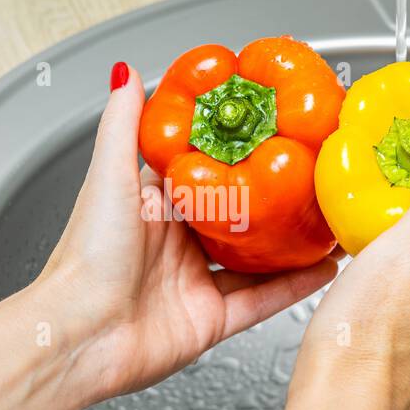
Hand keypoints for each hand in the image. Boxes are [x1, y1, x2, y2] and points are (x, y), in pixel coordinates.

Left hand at [39, 62, 337, 401]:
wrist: (79, 336)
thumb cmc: (85, 258)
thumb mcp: (109, 177)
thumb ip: (123, 125)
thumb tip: (125, 73)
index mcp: (153, 208)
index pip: (205, 173)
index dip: (239, 155)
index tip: (275, 133)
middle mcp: (175, 245)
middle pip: (239, 218)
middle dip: (277, 202)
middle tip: (317, 178)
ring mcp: (194, 283)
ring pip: (257, 261)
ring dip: (293, 245)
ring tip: (330, 223)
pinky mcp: (209, 321)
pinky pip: (261, 301)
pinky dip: (294, 288)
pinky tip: (323, 271)